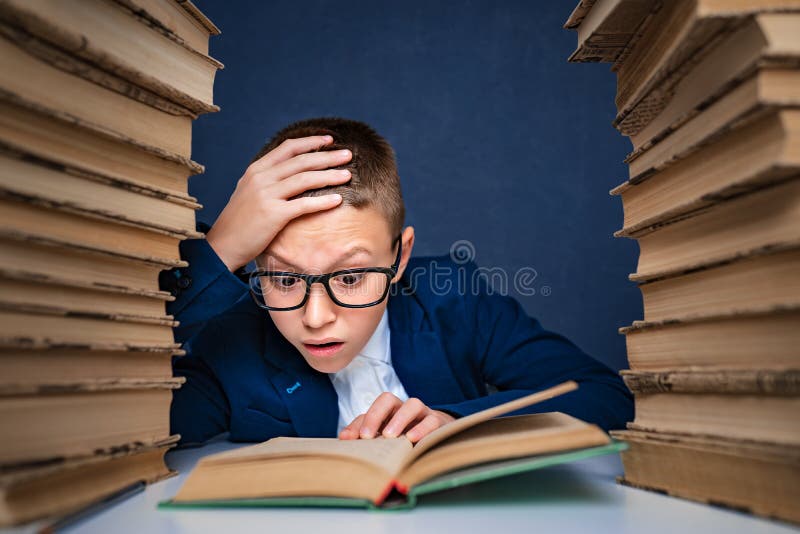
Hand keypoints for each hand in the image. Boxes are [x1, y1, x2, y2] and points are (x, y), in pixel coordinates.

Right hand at [205, 136, 352, 270]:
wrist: (223, 245)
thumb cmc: (240, 222)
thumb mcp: (248, 192)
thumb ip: (266, 179)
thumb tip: (289, 172)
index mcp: (256, 170)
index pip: (288, 148)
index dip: (311, 142)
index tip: (329, 140)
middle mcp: (261, 178)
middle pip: (301, 161)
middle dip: (327, 156)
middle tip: (348, 154)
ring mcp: (267, 195)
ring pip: (305, 179)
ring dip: (329, 175)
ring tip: (348, 174)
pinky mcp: (273, 214)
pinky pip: (304, 205)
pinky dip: (323, 201)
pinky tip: (338, 200)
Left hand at [339, 393, 455, 443]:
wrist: (437, 435)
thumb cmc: (405, 436)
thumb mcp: (384, 436)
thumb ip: (363, 434)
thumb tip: (343, 437)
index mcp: (388, 410)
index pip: (371, 410)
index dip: (362, 422)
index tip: (354, 438)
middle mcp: (403, 407)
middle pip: (387, 399)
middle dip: (375, 415)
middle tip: (367, 436)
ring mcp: (422, 413)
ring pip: (412, 404)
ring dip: (399, 419)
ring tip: (390, 436)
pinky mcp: (438, 422)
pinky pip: (432, 420)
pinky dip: (422, 428)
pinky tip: (412, 439)